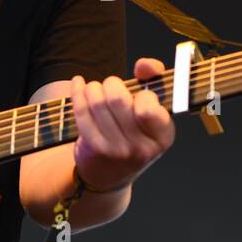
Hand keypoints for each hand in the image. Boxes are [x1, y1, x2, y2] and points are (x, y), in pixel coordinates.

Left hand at [70, 57, 174, 192]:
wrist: (110, 176)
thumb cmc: (134, 135)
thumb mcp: (152, 115)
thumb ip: (154, 81)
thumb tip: (146, 65)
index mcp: (162, 137)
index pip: (148, 106)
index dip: (142, 93)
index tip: (139, 95)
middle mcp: (141, 148)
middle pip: (118, 99)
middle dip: (112, 84)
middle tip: (111, 87)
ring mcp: (116, 150)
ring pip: (98, 102)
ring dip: (94, 87)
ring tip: (96, 89)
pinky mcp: (94, 148)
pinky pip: (81, 111)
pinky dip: (78, 91)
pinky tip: (79, 84)